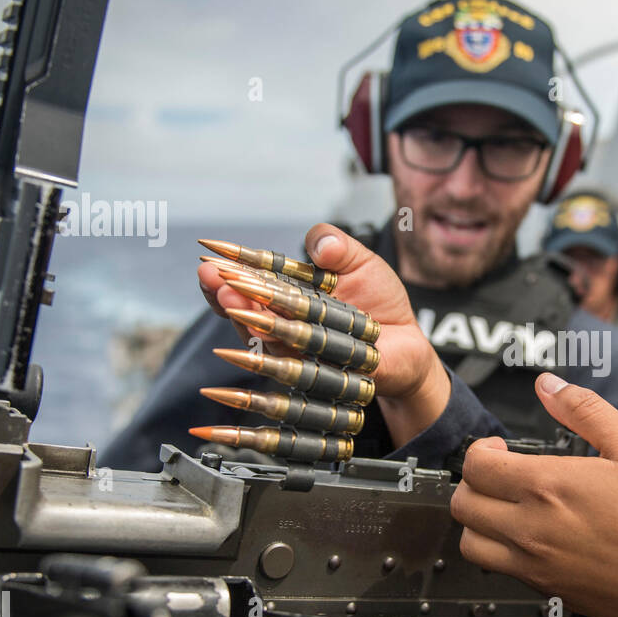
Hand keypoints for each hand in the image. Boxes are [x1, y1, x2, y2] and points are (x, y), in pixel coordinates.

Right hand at [197, 224, 448, 441]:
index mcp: (288, 292)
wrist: (408, 340)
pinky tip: (261, 331)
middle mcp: (283, 322)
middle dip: (226, 291)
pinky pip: (290, 363)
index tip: (210, 254)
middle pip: (246, 308)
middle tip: (212, 277)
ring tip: (230, 297)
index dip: (229, 268)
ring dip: (244, 315)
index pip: (251, 279)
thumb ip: (337, 245)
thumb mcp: (361, 261)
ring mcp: (296, 349)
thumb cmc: (380, 300)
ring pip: (263, 334)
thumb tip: (322, 245)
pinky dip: (274, 347)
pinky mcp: (316, 372)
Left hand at [451, 373, 617, 616]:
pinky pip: (501, 571)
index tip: (502, 449)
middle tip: (501, 475)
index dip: (482, 451)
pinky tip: (536, 537)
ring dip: (479, 522)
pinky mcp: (551, 593)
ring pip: (471, 546)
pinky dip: (502, 552)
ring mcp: (538, 567)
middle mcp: (531, 530)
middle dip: (474, 483)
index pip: (476, 466)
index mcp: (548, 487)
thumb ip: (585, 409)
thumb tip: (548, 385)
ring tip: (509, 508)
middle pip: (463, 506)